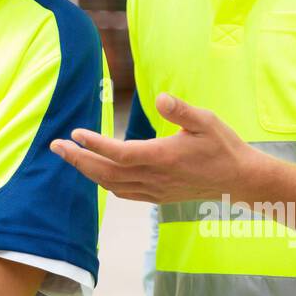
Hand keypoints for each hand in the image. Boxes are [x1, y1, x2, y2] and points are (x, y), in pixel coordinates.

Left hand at [49, 93, 255, 202]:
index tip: (75, 132)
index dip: (94, 144)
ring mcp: (155, 190)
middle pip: (106, 172)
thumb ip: (182, 110)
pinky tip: (97, 174)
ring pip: (111, 185)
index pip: (118, 153)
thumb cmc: (223, 146)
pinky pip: (124, 193)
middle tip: (55, 146)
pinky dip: (105, 183)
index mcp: (162, 157)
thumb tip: (160, 98)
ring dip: (87, 171)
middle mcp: (154, 177)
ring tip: (70, 156)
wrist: (240, 180)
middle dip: (77, 159)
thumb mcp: (207, 121)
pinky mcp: (158, 196)